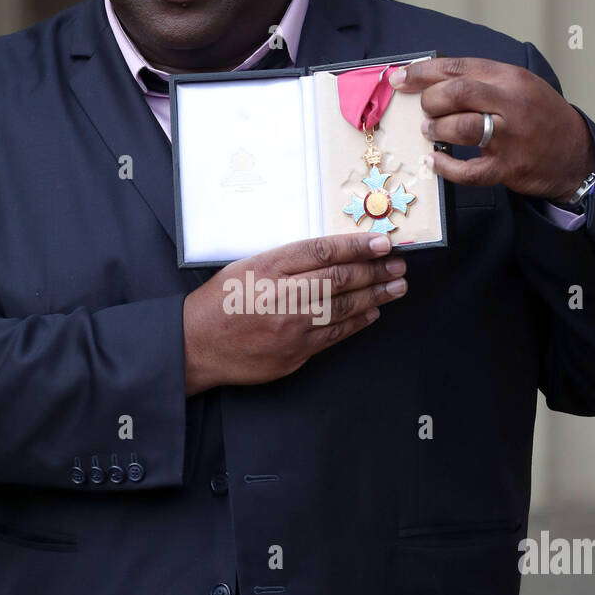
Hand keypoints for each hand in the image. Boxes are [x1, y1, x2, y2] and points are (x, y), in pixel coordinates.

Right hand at [183, 232, 407, 394]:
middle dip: (375, 270)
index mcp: (269, 267)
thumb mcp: (247, 266)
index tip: (382, 241)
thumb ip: (286, 260)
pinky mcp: (295, 352)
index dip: (357, 246)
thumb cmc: (220, 302)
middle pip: (340, 278)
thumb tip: (333, 254)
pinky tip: (373, 312)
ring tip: (396, 286)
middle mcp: (282, 295)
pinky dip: (357, 322)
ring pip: (343, 307)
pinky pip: (335, 334)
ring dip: (376, 295)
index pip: (322, 251)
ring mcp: (291, 327)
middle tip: (398, 264)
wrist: (196, 345)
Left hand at [390, 55, 594, 201]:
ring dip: (435, 129)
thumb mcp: (518, 86)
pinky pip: (468, 171)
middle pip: (457, 93)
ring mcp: (510, 137)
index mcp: (510, 78)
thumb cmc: (539, 117)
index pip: (458, 67)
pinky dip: (444, 167)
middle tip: (424, 110)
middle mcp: (511, 104)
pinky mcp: (508, 168)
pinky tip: (434, 161)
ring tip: (429, 132)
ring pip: (460, 127)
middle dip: (429, 101)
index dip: (422, 72)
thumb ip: (482, 80)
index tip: (399, 78)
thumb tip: (432, 79)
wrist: (575, 152)